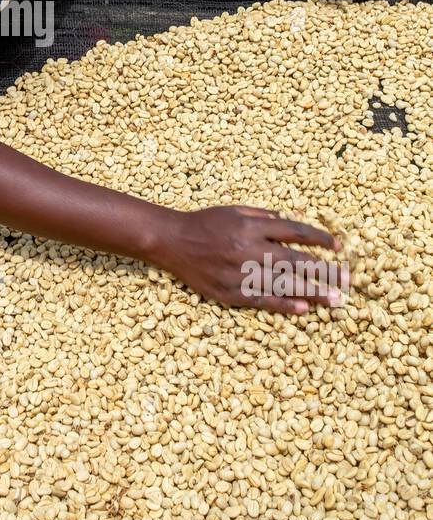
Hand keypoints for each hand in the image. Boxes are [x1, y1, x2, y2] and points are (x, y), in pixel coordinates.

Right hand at [155, 205, 346, 314]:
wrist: (171, 241)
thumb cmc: (204, 223)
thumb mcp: (234, 210)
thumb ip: (262, 216)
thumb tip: (288, 222)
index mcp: (252, 226)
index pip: (296, 232)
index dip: (320, 240)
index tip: (338, 247)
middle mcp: (249, 249)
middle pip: (296, 262)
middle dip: (325, 270)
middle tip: (347, 279)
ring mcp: (240, 273)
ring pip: (284, 284)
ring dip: (313, 292)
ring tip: (335, 300)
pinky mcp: (230, 292)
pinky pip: (262, 300)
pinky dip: (284, 305)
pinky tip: (304, 309)